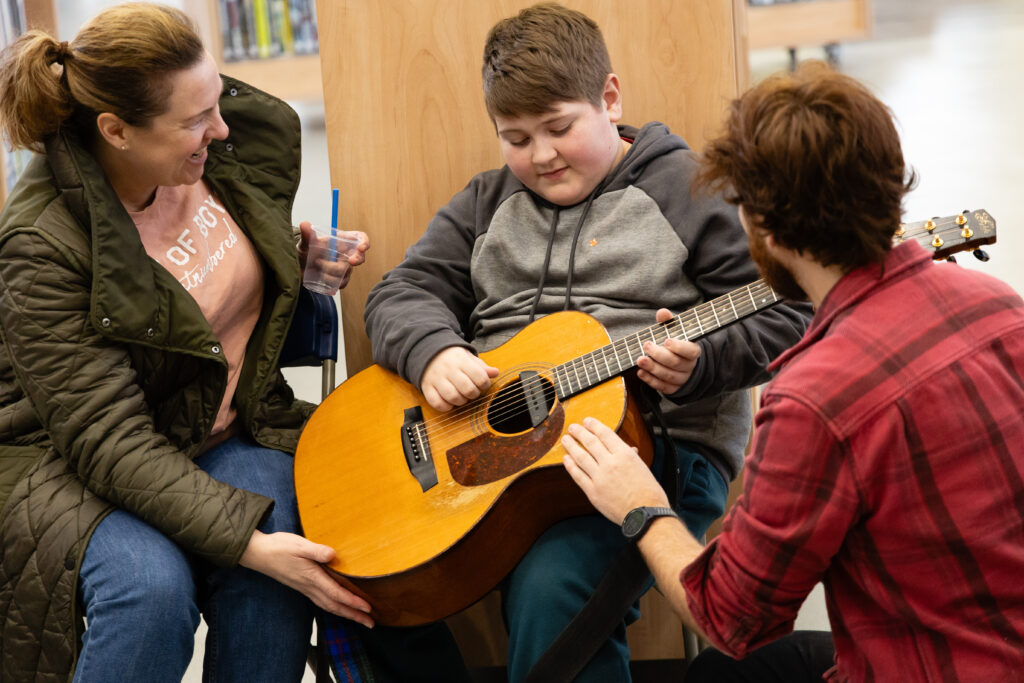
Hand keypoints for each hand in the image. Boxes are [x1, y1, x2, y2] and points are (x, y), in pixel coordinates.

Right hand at [239, 530, 373, 626]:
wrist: (257, 554)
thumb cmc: (279, 547)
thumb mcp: (299, 545)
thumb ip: (316, 550)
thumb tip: (333, 554)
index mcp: (311, 577)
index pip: (336, 593)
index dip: (353, 602)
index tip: (368, 608)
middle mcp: (309, 587)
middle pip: (335, 606)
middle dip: (353, 615)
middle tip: (371, 623)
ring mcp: (305, 589)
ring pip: (328, 606)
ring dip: (345, 613)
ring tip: (359, 618)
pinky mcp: (302, 586)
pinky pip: (321, 601)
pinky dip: (334, 607)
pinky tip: (338, 607)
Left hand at [298, 221, 368, 290]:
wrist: (301, 266)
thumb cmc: (307, 250)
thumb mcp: (306, 242)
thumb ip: (307, 234)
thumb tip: (304, 224)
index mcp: (343, 240)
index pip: (360, 238)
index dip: (364, 242)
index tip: (361, 248)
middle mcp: (346, 253)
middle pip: (359, 257)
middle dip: (357, 260)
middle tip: (351, 261)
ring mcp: (345, 267)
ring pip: (347, 272)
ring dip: (334, 273)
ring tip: (318, 268)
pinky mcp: (340, 278)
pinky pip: (342, 283)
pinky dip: (334, 283)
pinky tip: (324, 281)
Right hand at [420, 346, 498, 411]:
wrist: (429, 351)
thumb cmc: (454, 358)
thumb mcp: (469, 358)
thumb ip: (482, 367)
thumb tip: (495, 373)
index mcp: (461, 360)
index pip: (479, 376)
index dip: (485, 384)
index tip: (483, 384)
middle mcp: (448, 369)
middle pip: (467, 389)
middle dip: (474, 394)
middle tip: (473, 392)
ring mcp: (436, 379)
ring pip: (452, 397)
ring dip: (461, 402)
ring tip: (462, 397)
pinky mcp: (427, 387)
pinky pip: (437, 403)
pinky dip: (446, 407)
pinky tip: (450, 403)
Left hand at [561, 417, 668, 524]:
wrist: (645, 514)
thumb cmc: (649, 493)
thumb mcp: (642, 468)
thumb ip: (632, 457)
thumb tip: (629, 449)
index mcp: (625, 455)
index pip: (605, 434)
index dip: (594, 425)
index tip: (587, 421)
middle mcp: (610, 463)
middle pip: (590, 442)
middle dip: (580, 432)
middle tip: (573, 428)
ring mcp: (600, 477)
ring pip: (581, 456)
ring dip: (571, 446)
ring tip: (566, 440)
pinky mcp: (593, 491)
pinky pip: (577, 475)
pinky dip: (570, 465)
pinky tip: (566, 459)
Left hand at [636, 308, 699, 393]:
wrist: (684, 365)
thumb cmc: (677, 344)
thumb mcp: (675, 331)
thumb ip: (668, 322)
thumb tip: (662, 312)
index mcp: (693, 351)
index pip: (690, 351)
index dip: (679, 347)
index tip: (667, 341)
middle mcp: (689, 366)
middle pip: (675, 363)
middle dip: (659, 355)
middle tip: (646, 345)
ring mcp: (682, 379)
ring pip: (668, 375)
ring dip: (653, 368)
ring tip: (640, 360)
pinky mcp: (673, 388)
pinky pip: (662, 387)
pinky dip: (650, 380)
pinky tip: (640, 373)